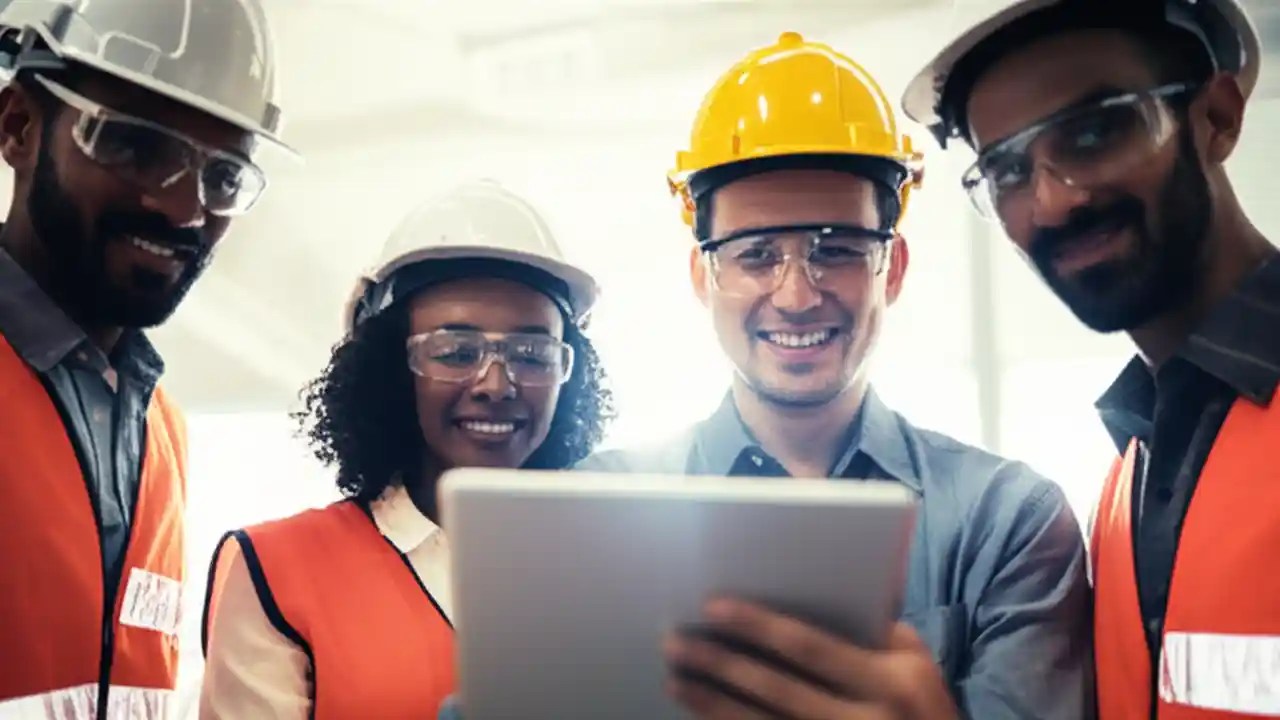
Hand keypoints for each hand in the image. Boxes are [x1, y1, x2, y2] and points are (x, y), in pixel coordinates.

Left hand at [663, 598, 958, 718]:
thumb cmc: (921, 705)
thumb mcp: (914, 662)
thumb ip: (874, 625)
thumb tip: (812, 577)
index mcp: (893, 680)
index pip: (811, 646)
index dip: (757, 626)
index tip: (712, 607)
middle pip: (776, 688)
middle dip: (720, 663)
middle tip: (675, 641)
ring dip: (712, 702)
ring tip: (676, 677)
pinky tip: (701, 713)